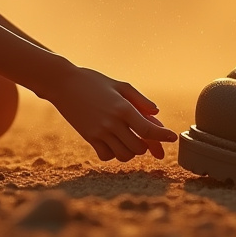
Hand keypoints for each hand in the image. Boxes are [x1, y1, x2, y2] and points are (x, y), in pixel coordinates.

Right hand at [38, 67, 178, 161]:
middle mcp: (112, 123)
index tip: (172, 138)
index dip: (163, 137)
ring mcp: (99, 132)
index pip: (148, 130)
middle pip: (138, 148)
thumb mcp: (119, 85)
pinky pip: (106, 155)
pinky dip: (113, 153)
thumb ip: (140, 100)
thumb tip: (156, 114)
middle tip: (145, 138)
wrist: (63, 84)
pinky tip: (113, 143)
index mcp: (123, 108)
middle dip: (146, 146)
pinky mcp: (88, 137)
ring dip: (131, 151)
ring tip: (129, 140)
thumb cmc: (94, 81)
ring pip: (123, 155)